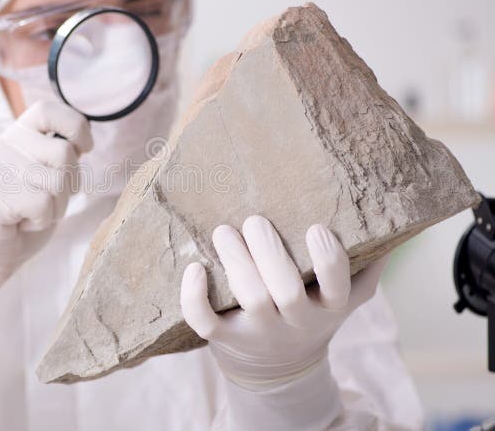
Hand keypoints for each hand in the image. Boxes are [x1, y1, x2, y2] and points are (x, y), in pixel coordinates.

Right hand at [0, 101, 91, 289]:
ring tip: (30, 214)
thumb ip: (58, 159)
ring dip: (55, 207)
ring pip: (57, 179)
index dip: (75, 126)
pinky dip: (42, 219)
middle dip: (68, 186)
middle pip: (64, 152)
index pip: (47, 110)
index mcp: (13, 138)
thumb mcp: (44, 181)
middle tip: (44, 203)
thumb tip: (82, 143)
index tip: (84, 149)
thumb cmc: (19, 220)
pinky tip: (21, 223)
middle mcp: (0, 145)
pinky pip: (44, 202)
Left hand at [180, 215, 386, 390]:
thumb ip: (367, 265)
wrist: (278, 364)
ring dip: (235, 261)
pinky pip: (205, 322)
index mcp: (328, 307)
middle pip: (286, 292)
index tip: (316, 228)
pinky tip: (194, 267)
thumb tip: (391, 222)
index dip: (328, 261)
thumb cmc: (312, 312)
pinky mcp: (225, 337)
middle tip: (255, 220)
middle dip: (269, 252)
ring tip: (224, 231)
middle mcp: (295, 322)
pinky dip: (194, 297)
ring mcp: (259, 332)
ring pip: (249, 299)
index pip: (337, 288)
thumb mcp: (346, 298)